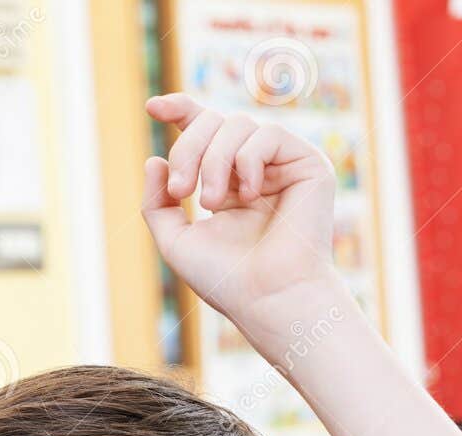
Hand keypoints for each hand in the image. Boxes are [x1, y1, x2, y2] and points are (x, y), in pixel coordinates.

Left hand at [141, 92, 336, 336]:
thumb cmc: (227, 280)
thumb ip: (157, 204)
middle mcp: (255, 170)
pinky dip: (247, 161)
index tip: (153, 109)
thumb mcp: (177, 242)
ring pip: (237, 124)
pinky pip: (267, 134)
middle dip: (188, 149)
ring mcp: (282, 165)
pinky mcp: (308, 164)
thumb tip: (153, 159)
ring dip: (214, 160)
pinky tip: (249, 195)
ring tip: (211, 203)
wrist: (268, 299)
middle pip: (214, 122)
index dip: (180, 110)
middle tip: (181, 190)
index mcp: (227, 184)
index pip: (205, 132)